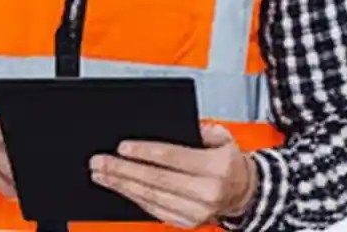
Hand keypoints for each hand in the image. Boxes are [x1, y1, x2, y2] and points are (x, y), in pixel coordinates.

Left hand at [89, 123, 256, 229]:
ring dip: (122, 185)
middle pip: (155, 179)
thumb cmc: (229, 163)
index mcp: (216, 168)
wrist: (245, 193)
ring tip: (102, 175)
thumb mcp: (222, 137)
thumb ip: (201, 128)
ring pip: (151, 197)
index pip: (173, 157)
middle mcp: (207, 192)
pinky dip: (133, 198)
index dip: (144, 152)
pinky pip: (154, 210)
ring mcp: (196, 211)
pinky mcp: (187, 222)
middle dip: (123, 170)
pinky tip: (120, 188)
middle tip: (101, 161)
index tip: (122, 147)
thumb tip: (176, 124)